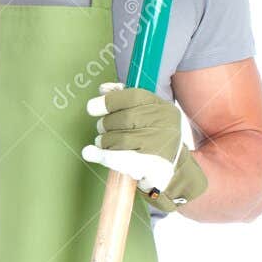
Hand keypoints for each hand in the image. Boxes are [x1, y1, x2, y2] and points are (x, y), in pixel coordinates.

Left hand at [80, 82, 208, 212]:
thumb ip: (126, 99)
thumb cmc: (154, 140)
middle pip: (122, 119)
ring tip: (106, 144)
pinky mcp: (148, 166)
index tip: (92, 107)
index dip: (109, 101)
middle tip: (103, 129)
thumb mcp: (147, 116)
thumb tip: (104, 89)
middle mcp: (164, 125)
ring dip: (103, 141)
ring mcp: (158, 146)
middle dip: (105, 124)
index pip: (134, 97)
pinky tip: (90, 153)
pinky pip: (116, 157)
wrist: (172, 172)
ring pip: (116, 139)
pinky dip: (99, 154)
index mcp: (163, 109)